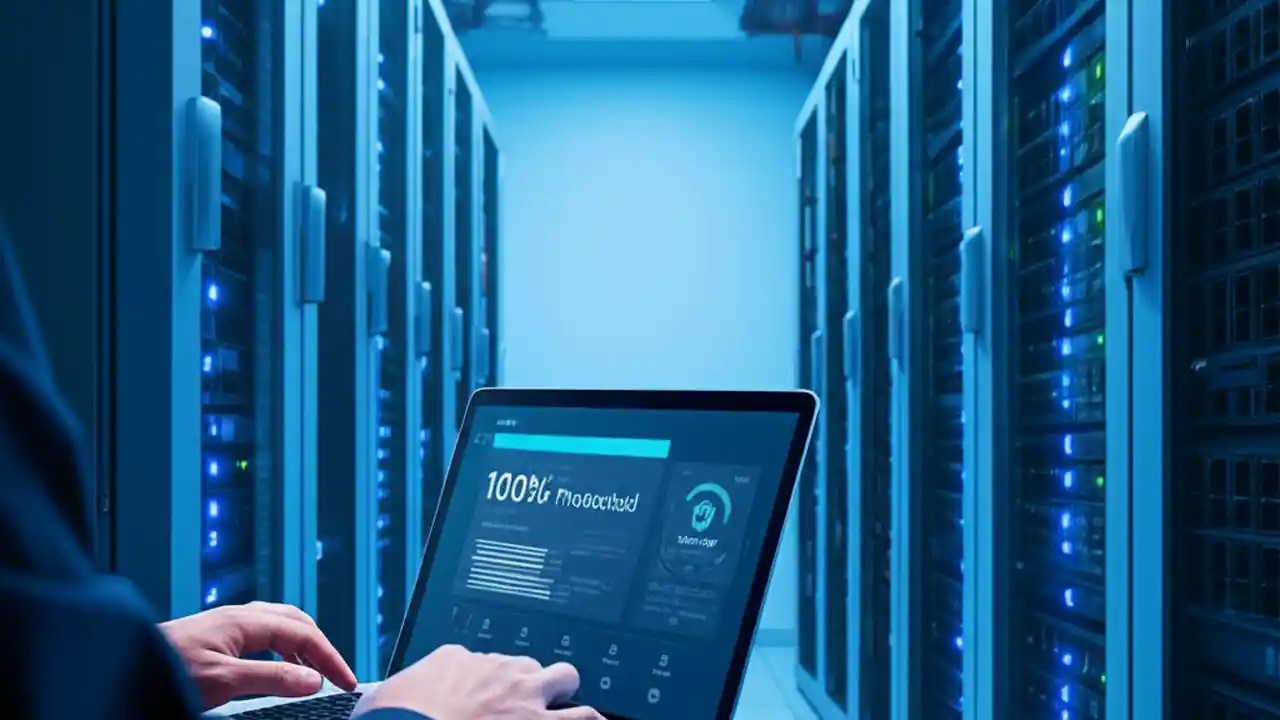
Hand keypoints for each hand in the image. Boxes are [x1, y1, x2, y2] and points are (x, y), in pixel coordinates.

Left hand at [159, 601, 357, 708]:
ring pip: (279, 624)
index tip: (346, 682)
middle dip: (320, 646)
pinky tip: (277, 666)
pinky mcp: (215, 635)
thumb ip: (272, 679)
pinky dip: (281, 647)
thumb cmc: (166, 670)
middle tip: (335, 674)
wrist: (122, 665)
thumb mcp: (224, 681)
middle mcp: (238, 616)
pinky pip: (262, 633)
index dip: (329, 658)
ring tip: (312, 671)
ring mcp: (226, 623)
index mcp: (245, 620)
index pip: (303, 634)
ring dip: (302, 645)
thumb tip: (314, 680)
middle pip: (295, 621)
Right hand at [353, 644, 602, 719]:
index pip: (481, 662)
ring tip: (567, 713)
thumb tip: (384, 700)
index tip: (482, 699)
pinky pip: (584, 717)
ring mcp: (523, 695)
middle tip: (524, 706)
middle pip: (527, 664)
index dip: (485, 683)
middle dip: (529, 682)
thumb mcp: (384, 699)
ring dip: (563, 695)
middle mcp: (495, 670)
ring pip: (563, 678)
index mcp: (456, 660)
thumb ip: (401, 692)